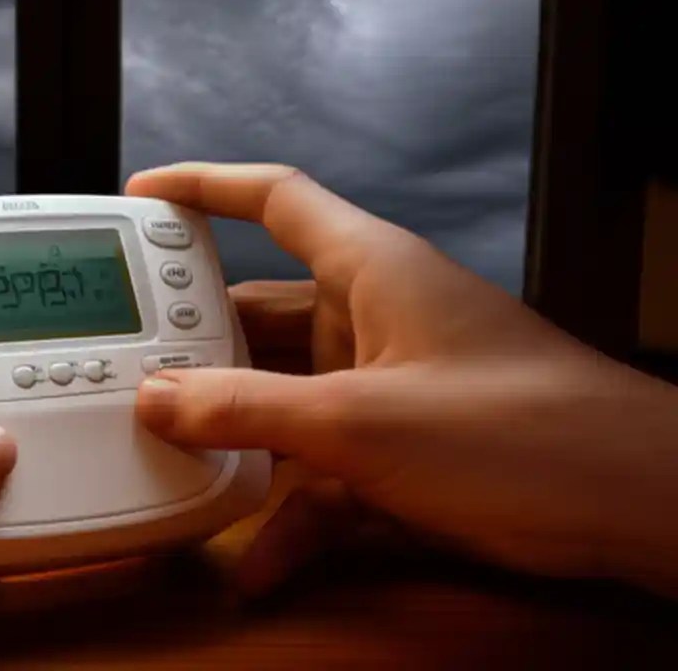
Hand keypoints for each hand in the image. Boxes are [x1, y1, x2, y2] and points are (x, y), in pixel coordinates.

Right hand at [128, 163, 677, 597]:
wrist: (628, 507)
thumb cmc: (516, 430)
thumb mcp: (359, 421)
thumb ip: (248, 410)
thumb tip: (157, 399)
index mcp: (369, 270)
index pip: (273, 200)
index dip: (203, 188)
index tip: (142, 197)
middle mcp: (372, 320)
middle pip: (260, 315)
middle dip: (196, 346)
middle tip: (126, 367)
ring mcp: (385, 390)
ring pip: (284, 402)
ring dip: (235, 439)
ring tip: (171, 464)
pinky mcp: (401, 455)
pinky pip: (322, 475)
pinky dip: (291, 514)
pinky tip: (257, 565)